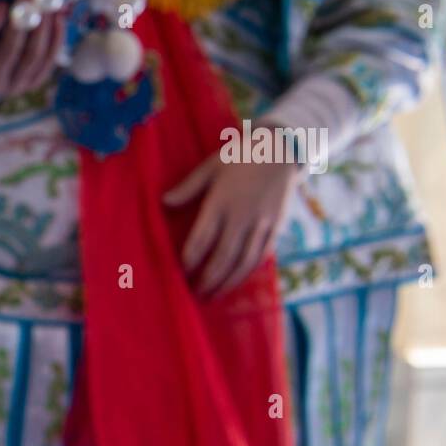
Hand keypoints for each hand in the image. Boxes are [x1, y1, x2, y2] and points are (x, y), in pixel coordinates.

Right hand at [0, 0, 65, 98]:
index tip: (0, 4)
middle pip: (8, 52)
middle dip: (22, 24)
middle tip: (31, 0)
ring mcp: (14, 85)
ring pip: (32, 56)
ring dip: (43, 28)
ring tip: (48, 5)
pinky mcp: (33, 83)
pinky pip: (48, 60)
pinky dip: (55, 37)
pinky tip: (58, 18)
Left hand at [163, 140, 299, 297]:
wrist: (282, 149)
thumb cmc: (240, 157)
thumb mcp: (210, 167)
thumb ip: (188, 187)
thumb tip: (163, 202)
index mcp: (221, 202)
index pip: (202, 239)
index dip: (190, 259)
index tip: (181, 272)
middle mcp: (242, 216)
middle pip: (223, 257)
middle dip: (208, 279)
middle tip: (195, 295)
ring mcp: (262, 223)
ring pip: (244, 262)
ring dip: (228, 282)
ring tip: (213, 295)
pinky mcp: (277, 226)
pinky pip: (262, 255)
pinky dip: (248, 272)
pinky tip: (236, 281)